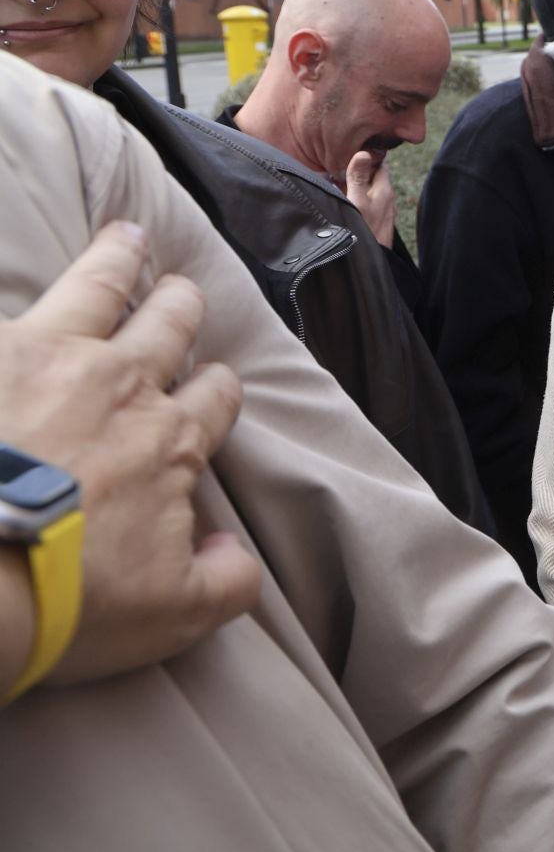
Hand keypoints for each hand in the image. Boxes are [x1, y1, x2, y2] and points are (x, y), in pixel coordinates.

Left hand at [0, 223, 259, 692]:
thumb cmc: (66, 599)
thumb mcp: (173, 616)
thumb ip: (226, 579)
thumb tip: (233, 551)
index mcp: (171, 441)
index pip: (217, 396)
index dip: (218, 390)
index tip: (212, 390)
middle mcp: (121, 383)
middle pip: (170, 323)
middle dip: (181, 306)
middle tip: (181, 292)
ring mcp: (46, 356)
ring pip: (100, 284)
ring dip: (118, 258)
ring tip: (124, 235)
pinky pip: (3, 304)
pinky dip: (14, 292)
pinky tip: (10, 280)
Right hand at [345, 150, 396, 247]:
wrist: (370, 261)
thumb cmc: (363, 231)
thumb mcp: (356, 201)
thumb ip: (358, 178)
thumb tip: (363, 153)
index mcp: (385, 191)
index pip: (379, 166)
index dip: (366, 159)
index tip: (350, 157)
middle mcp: (388, 200)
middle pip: (373, 179)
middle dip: (358, 174)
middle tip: (338, 172)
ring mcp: (384, 212)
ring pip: (369, 193)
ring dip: (356, 188)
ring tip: (336, 186)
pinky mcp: (379, 223)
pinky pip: (368, 205)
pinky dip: (357, 201)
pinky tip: (344, 203)